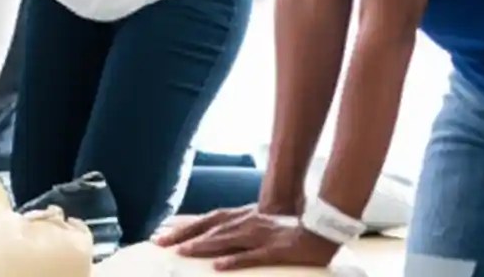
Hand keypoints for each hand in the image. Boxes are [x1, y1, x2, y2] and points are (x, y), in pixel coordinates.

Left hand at [157, 206, 339, 270]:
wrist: (322, 228)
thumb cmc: (289, 229)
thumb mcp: (259, 224)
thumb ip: (239, 229)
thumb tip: (217, 241)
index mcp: (243, 217)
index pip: (208, 220)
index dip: (185, 225)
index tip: (163, 232)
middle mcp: (247, 222)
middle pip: (210, 228)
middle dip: (184, 235)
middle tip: (161, 242)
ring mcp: (261, 235)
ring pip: (226, 240)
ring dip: (203, 246)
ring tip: (182, 253)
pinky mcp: (276, 250)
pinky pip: (252, 256)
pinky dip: (234, 260)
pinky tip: (219, 266)